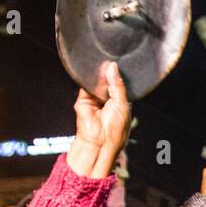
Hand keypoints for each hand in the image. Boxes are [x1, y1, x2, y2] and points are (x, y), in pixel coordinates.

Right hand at [68, 61, 131, 177]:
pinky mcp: (83, 100)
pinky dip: (91, 79)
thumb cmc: (115, 130)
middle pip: (108, 82)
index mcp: (119, 104)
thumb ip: (117, 85)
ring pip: (97, 83)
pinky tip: (96, 74)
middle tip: (113, 65)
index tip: (120, 65)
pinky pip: (86, 86)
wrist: (100, 141)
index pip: (119, 86)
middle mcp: (107, 102)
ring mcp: (94, 100)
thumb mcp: (122, 104)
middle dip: (110, 74)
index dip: (119, 77)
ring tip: (106, 69)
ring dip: (101, 76)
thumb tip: (113, 67)